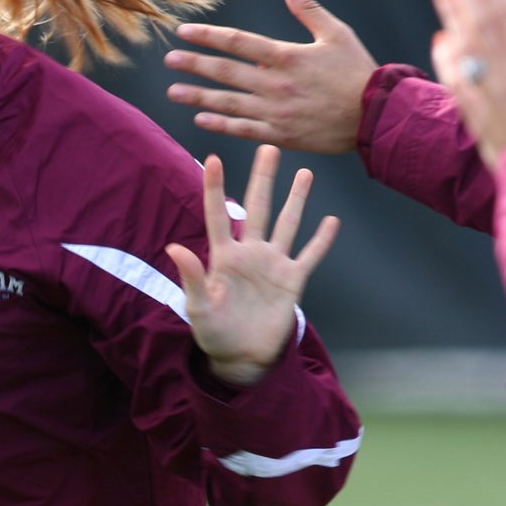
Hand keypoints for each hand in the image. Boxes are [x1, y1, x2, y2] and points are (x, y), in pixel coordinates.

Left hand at [164, 0, 375, 153]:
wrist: (376, 117)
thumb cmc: (358, 72)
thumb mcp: (337, 33)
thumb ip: (307, 8)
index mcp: (287, 56)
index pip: (238, 41)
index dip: (208, 35)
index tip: (184, 32)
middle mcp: (276, 84)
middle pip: (225, 72)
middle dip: (194, 64)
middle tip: (169, 60)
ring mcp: (276, 112)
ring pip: (228, 102)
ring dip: (197, 96)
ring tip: (173, 91)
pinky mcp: (281, 135)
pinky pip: (243, 129)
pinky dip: (220, 124)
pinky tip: (200, 118)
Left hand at [166, 145, 340, 385]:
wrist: (241, 357)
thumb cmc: (214, 333)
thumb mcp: (198, 307)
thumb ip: (191, 277)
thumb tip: (174, 247)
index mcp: (223, 256)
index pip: (219, 215)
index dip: (215, 188)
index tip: (214, 159)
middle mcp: (249, 253)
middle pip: (258, 207)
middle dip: (263, 178)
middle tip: (269, 148)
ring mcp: (273, 264)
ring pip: (287, 223)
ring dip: (296, 199)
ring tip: (304, 172)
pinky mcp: (292, 280)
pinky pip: (310, 255)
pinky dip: (321, 239)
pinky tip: (331, 220)